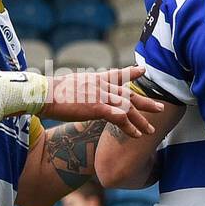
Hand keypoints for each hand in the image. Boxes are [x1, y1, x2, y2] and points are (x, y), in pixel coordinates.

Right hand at [41, 66, 162, 137]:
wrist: (44, 93)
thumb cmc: (50, 93)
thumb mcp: (68, 85)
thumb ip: (80, 88)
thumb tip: (76, 91)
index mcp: (94, 78)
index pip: (116, 74)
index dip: (131, 73)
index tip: (143, 70)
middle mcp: (101, 85)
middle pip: (128, 93)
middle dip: (145, 102)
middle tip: (160, 107)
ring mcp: (100, 95)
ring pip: (127, 107)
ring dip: (140, 120)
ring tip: (150, 130)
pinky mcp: (98, 107)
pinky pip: (120, 117)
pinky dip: (129, 127)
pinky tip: (137, 135)